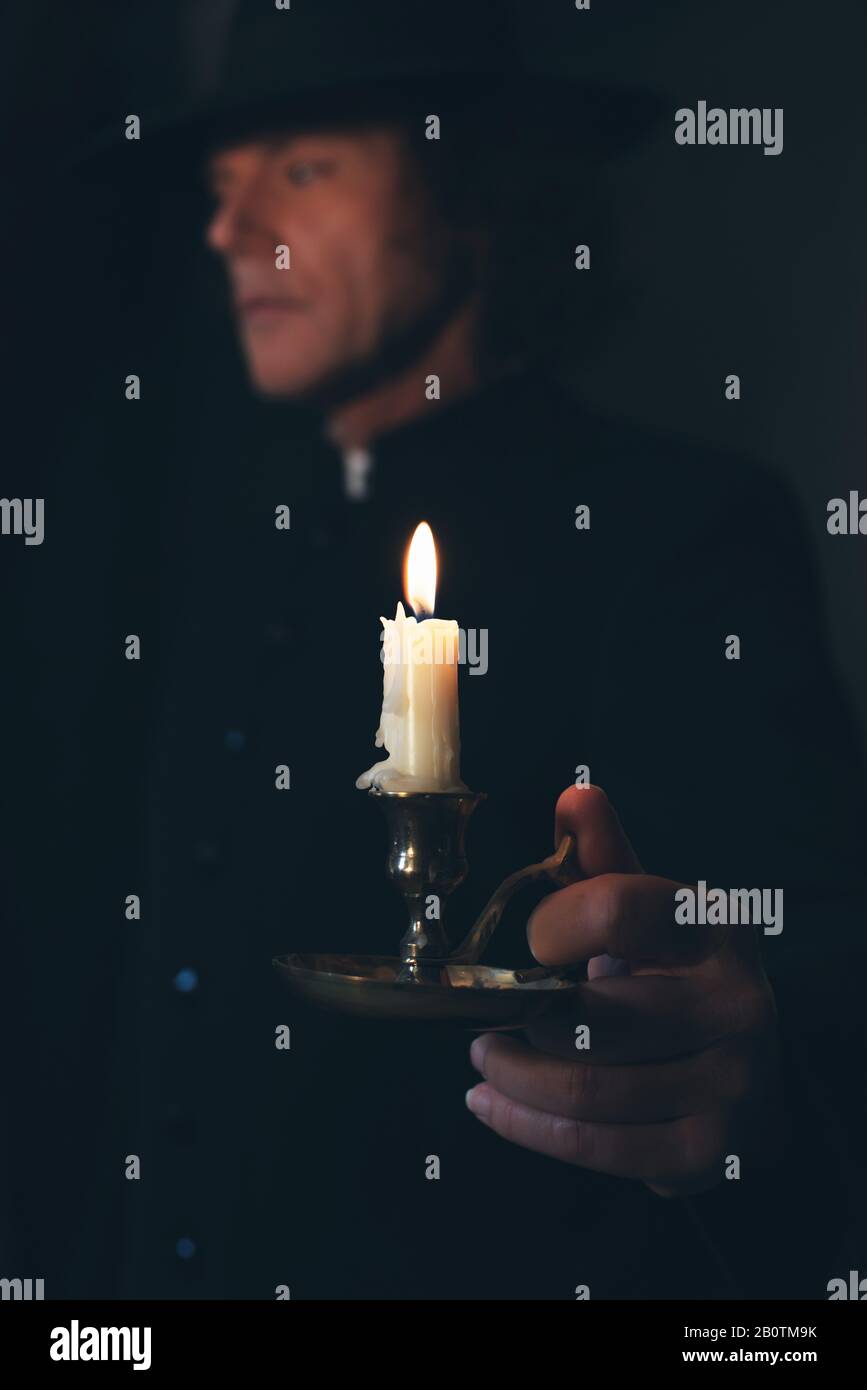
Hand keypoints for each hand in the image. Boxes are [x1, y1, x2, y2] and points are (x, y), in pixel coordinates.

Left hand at [466, 785, 785, 1195]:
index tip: (531, 946)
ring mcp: (733, 1080)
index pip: (619, 908)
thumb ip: (606, 862)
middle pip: (594, 1014)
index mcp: (716, 928)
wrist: (746, 1079)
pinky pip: (597, 1144)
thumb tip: (577, 798)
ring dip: (513, 1077)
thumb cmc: (677, 984)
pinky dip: (528, 1127)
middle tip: (483, 1026)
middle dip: (517, 1023)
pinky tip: (493, 1105)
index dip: (555, 925)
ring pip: (588, 1085)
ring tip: (485, 1062)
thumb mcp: (649, 919)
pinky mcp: (711, 1147)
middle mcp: (738, 1000)